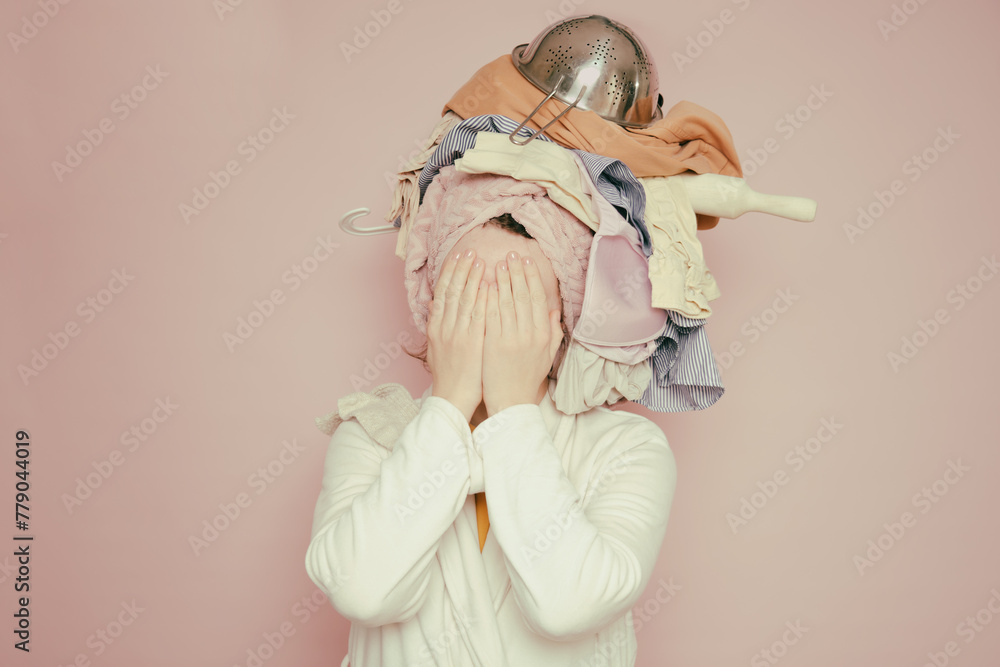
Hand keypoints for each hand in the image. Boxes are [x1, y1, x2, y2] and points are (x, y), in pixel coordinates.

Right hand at [428, 248, 487, 422]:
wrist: (452, 399)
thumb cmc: (450, 376)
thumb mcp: (437, 349)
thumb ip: (441, 326)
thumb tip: (439, 307)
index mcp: (435, 328)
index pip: (442, 293)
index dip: (450, 273)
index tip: (458, 257)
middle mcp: (443, 328)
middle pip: (452, 291)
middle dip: (461, 269)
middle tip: (470, 251)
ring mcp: (456, 335)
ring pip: (464, 300)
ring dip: (472, 278)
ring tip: (481, 260)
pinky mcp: (470, 344)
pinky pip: (477, 316)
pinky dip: (482, 299)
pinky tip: (489, 285)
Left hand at [482, 251, 561, 415]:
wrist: (511, 403)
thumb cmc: (526, 379)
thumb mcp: (546, 356)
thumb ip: (552, 333)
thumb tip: (554, 312)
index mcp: (543, 335)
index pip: (538, 299)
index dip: (532, 278)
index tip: (526, 262)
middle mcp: (529, 334)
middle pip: (523, 296)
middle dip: (517, 272)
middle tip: (511, 254)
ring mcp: (511, 338)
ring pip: (507, 302)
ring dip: (502, 280)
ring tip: (497, 263)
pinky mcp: (494, 344)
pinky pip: (491, 316)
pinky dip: (489, 299)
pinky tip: (485, 284)